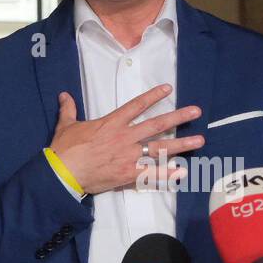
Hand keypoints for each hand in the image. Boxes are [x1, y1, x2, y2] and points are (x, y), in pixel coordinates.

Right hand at [50, 84, 203, 194]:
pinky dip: (167, 173)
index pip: (137, 105)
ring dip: (182, 144)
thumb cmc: (64, 149)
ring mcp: (129, 156)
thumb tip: (64, 95)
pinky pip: (152, 173)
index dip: (153, 95)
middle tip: (196, 112)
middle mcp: (125, 137)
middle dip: (178, 117)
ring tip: (200, 140)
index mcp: (112, 123)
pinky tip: (182, 171)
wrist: (63, 173)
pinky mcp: (128, 174)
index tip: (168, 88)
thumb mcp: (67, 125)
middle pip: (157, 124)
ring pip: (160, 148)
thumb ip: (69, 109)